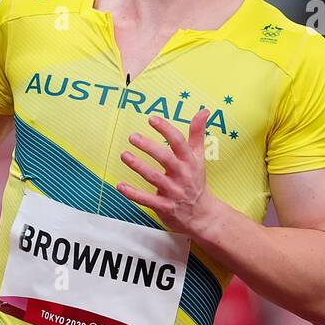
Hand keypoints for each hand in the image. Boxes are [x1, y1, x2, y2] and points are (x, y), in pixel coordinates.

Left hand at [116, 109, 219, 235]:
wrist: (202, 214)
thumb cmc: (196, 180)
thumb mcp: (199, 157)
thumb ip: (197, 134)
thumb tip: (204, 111)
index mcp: (190, 161)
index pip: (179, 142)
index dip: (166, 129)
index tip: (152, 119)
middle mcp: (182, 175)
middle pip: (165, 158)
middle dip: (149, 146)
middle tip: (133, 137)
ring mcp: (173, 191)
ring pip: (153, 177)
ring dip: (138, 166)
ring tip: (124, 155)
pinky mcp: (164, 206)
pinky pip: (146, 199)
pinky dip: (132, 193)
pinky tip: (120, 186)